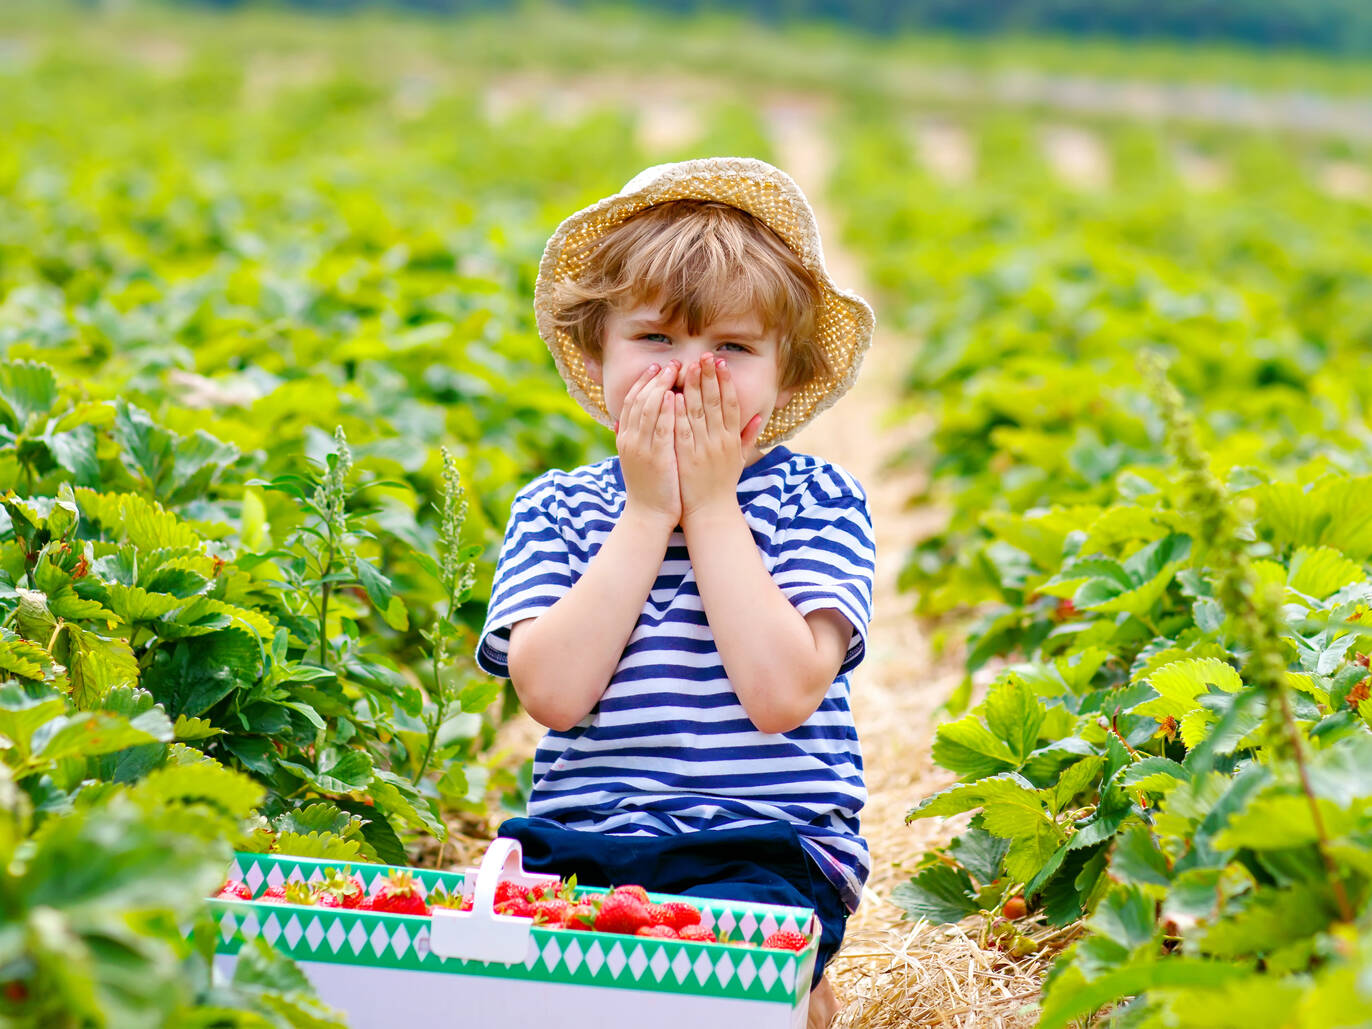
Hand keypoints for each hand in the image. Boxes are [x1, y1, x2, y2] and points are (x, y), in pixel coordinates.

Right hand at [615, 362, 680, 528]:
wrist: (648, 516)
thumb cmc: (648, 488)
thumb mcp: (635, 459)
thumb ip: (630, 439)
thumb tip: (622, 420)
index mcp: (625, 439)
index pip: (631, 402)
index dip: (643, 383)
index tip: (656, 368)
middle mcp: (629, 440)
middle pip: (640, 400)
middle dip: (655, 379)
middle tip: (670, 363)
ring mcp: (641, 449)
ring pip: (648, 409)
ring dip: (662, 387)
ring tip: (675, 370)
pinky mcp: (655, 458)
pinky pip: (660, 429)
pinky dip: (667, 410)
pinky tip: (676, 395)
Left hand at [673, 354, 763, 524]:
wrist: (711, 512)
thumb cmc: (723, 485)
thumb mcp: (740, 459)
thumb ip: (749, 437)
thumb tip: (758, 417)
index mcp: (732, 439)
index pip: (731, 404)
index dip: (725, 382)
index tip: (720, 364)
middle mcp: (720, 441)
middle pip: (714, 403)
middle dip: (708, 377)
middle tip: (703, 356)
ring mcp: (703, 449)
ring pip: (697, 412)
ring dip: (692, 388)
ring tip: (687, 367)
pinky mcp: (687, 457)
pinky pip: (682, 430)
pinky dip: (679, 412)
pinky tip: (674, 395)